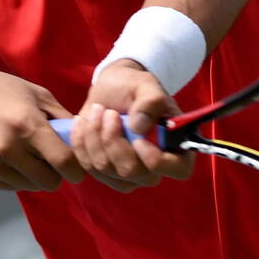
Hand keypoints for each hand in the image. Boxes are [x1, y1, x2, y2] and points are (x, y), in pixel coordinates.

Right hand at [0, 62, 83, 191]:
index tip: (76, 168)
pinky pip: (9, 186)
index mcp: (27, 125)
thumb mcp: (34, 93)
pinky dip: (13, 176)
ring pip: (29, 187)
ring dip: (32, 175)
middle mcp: (8, 149)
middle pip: (49, 182)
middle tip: (49, 160)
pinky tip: (3, 156)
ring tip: (23, 154)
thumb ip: (61, 117)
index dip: (76, 169)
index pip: (65, 163)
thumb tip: (84, 137)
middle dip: (55, 173)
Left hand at [68, 59, 193, 191]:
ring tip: (97, 110)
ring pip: (105, 168)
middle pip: (131, 172)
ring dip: (94, 136)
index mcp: (177, 147)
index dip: (155, 159)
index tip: (138, 136)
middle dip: (113, 139)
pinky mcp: (103, 172)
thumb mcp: (146, 85)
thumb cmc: (134, 87)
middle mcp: (154, 168)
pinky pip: (87, 165)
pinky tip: (83, 121)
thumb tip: (140, 127)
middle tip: (109, 112)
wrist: (111, 90)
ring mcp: (127, 174)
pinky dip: (80, 140)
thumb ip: (150, 101)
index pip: (177, 169)